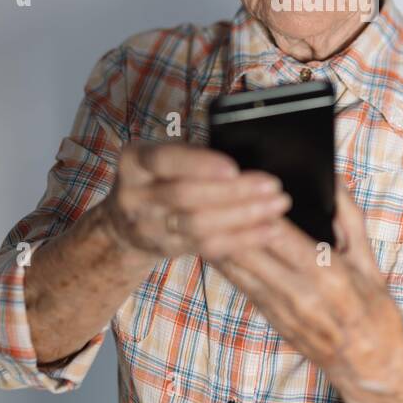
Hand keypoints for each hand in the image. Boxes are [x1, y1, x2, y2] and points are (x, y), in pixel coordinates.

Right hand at [96, 142, 291, 261]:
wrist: (125, 223)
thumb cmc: (158, 176)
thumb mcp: (163, 156)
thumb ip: (194, 155)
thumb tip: (246, 153)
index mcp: (135, 162)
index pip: (165, 161)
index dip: (199, 165)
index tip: (233, 168)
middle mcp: (136, 196)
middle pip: (186, 196)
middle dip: (233, 191)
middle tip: (272, 185)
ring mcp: (150, 227)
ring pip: (199, 225)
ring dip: (244, 216)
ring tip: (277, 206)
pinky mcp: (169, 249)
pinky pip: (208, 247)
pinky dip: (242, 239)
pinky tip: (269, 230)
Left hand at [211, 178, 402, 402]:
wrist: (370, 366)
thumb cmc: (373, 311)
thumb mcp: (370, 261)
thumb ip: (350, 217)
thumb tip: (333, 179)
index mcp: (328, 273)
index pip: (281, 234)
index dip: (258, 207)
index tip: (243, 181)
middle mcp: (300, 292)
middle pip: (251, 250)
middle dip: (230, 218)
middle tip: (210, 190)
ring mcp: (281, 308)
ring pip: (237, 267)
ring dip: (218, 238)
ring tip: (201, 210)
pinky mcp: (270, 318)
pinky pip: (240, 284)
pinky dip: (225, 261)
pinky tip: (211, 240)